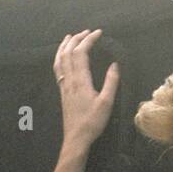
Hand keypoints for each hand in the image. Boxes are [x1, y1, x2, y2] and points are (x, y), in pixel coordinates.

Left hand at [54, 29, 119, 151]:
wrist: (76, 138)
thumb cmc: (92, 122)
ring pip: (60, 59)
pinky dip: (59, 57)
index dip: (89, 39)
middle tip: (87, 32)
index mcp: (81, 80)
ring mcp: (64, 86)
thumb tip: (115, 65)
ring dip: (65, 45)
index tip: (98, 33)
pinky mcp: (62, 92)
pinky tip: (62, 57)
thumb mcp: (107, 103)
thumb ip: (111, 82)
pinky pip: (57, 69)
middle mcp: (69, 80)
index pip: (81, 52)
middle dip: (77, 38)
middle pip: (68, 52)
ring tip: (70, 37)